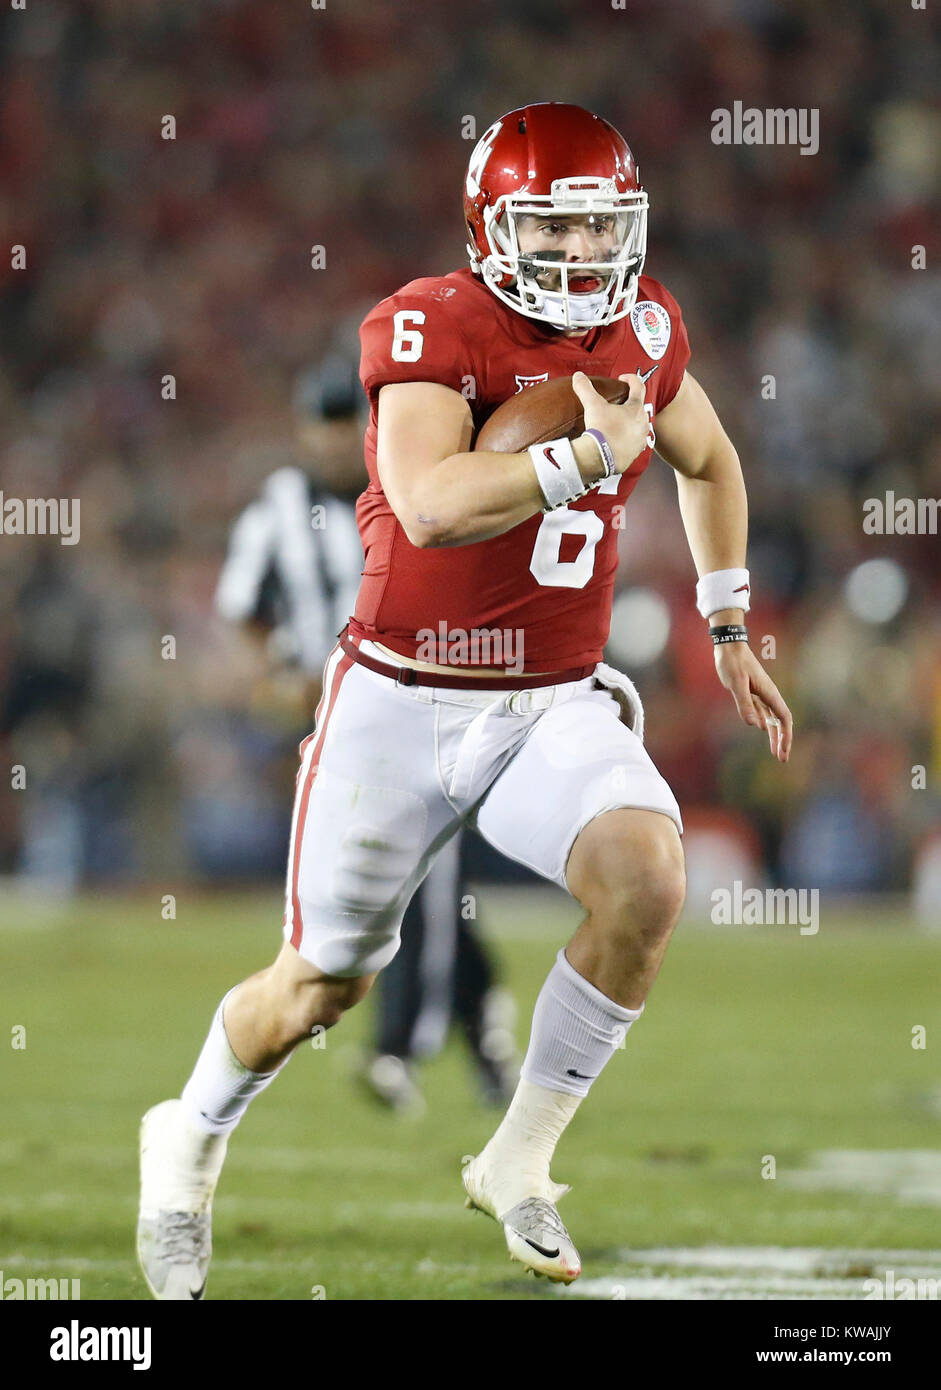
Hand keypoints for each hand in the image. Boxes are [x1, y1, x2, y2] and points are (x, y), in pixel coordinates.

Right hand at [571, 371, 648, 474]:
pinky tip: (620, 438)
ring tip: (620, 421)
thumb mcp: (592, 405)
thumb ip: (585, 388)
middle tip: (620, 402)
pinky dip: (629, 438)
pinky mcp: (636, 452)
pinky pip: (636, 442)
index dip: (631, 379)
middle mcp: (643, 423)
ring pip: (640, 425)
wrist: (600, 457)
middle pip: (640, 407)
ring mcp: (641, 439)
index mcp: (635, 409)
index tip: (623, 379)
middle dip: (631, 402)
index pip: (639, 386)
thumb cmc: (601, 430)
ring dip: (632, 421)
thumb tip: (578, 376)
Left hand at [714, 641, 792, 761]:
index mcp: (769, 693)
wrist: (729, 646)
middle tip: (782, 759)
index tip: (783, 751)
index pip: (783, 718)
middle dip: (782, 740)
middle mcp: (768, 695)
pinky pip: (762, 711)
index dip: (785, 736)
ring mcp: (761, 694)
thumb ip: (744, 704)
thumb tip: (755, 725)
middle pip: (780, 721)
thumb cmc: (733, 662)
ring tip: (775, 752)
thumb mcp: (736, 683)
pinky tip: (763, 729)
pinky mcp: (752, 692)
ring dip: (774, 735)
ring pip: (771, 718)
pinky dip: (764, 723)